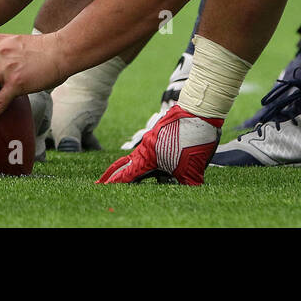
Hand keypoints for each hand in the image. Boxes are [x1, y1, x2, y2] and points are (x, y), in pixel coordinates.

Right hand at [97, 104, 221, 184]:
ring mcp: (154, 137)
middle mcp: (147, 146)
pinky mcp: (163, 132)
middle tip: (102, 182)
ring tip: (134, 180)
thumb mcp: (193, 168)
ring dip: (138, 168)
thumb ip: (189, 183)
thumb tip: (193, 190)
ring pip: (141, 156)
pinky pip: (152, 148)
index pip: (126, 174)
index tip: (99, 186)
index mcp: (148, 156)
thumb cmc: (194, 139)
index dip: (113, 182)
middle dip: (115, 174)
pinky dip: (151, 158)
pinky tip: (160, 165)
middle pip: (126, 164)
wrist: (201, 110)